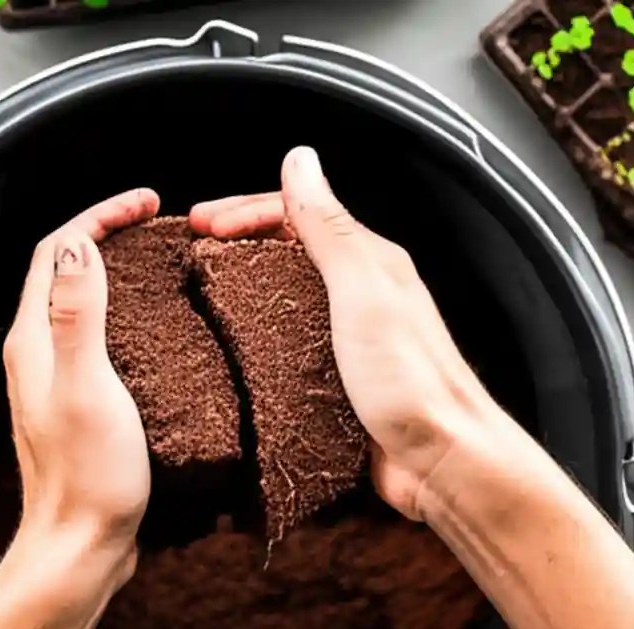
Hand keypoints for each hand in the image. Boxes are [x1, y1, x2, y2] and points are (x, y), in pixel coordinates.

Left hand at [4, 189, 160, 577]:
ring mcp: (55, 380)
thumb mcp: (89, 388)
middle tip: (155, 222)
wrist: (79, 549)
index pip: (57, 250)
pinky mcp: (78, 404)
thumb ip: (80, 316)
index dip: (99, 215)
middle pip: (64, 270)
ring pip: (79, 303)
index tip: (147, 203)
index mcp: (33, 341)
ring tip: (159, 261)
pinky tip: (156, 328)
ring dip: (115, 270)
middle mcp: (37, 354)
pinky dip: (123, 312)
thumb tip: (80, 245)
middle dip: (106, 233)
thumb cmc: (87, 478)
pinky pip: (96, 337)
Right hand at [190, 148, 525, 520]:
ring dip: (242, 289)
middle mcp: (361, 293)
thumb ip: (329, 227)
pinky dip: (255, 340)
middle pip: (287, 251)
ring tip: (199, 296)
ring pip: (285, 297)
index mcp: (370, 261)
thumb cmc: (413, 382)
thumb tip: (301, 160)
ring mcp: (349, 338)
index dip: (244, 210)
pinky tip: (233, 353)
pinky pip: (288, 347)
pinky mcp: (339, 382)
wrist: (444, 464)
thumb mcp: (363, 290)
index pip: (298, 213)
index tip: (199, 222)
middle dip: (236, 244)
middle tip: (189, 250)